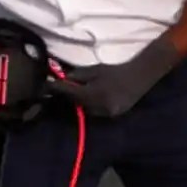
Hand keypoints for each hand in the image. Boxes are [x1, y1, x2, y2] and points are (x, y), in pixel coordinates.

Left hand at [47, 34, 180, 116]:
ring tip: (70, 95)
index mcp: (96, 93)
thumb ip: (77, 76)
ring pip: (85, 110)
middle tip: (56, 90)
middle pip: (76, 104)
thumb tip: (60, 79)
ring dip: (76, 103)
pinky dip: (88, 107)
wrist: (140, 76)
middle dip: (66, 96)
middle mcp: (101, 106)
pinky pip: (94, 112)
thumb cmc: (116, 71)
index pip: (70, 93)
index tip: (46, 85)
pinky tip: (84, 100)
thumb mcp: (95, 70)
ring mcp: (108, 113)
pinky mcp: (112, 116)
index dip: (57, 88)